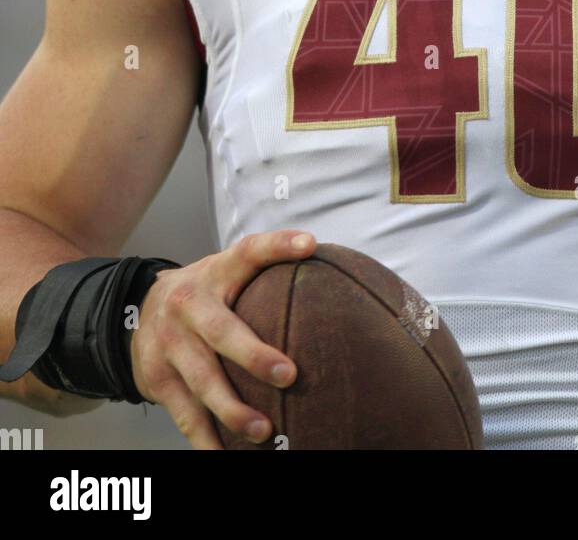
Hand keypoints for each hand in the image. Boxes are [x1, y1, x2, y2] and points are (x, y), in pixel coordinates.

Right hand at [130, 229, 315, 448]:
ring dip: (232, 409)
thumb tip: (322, 261)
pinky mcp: (157, 379)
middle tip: (289, 376)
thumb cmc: (203, 294)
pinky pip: (185, 414)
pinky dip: (205, 439)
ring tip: (263, 430)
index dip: (278, 246)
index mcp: (215, 273)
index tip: (310, 245)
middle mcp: (189, 305)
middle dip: (254, 355)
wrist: (133, 311)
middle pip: (222, 331)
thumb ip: (264, 269)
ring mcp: (170, 344)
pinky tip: (225, 456)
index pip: (249, 252)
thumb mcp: (226, 272)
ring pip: (202, 380)